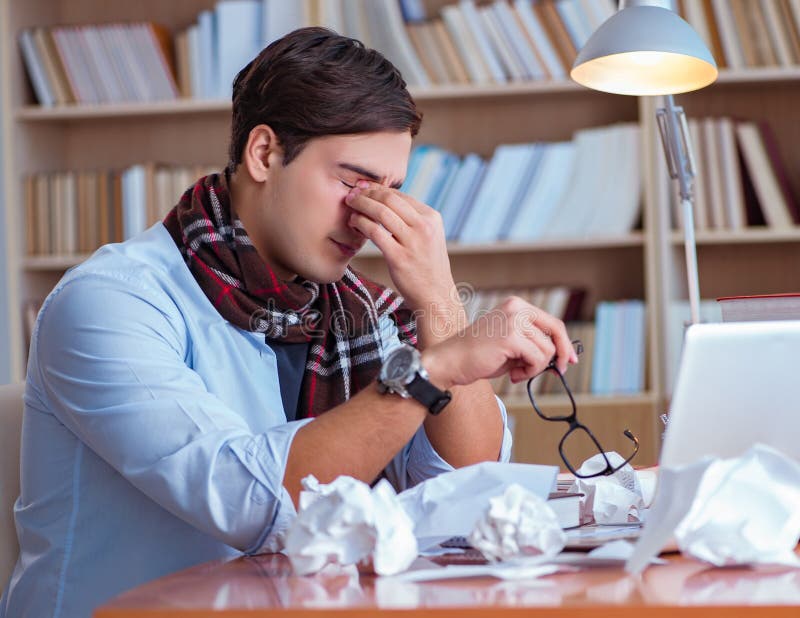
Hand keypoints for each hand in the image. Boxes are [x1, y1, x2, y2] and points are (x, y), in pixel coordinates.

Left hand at [345, 181, 456, 311]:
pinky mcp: (399, 257)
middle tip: (352, 192)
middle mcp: (424, 227)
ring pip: (381, 212)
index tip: (363, 188)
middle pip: (390, 199)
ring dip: (361, 204)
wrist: (435, 295)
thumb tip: (385, 201)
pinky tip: (353, 223)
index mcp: (432, 218)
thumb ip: (412, 220)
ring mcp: (413, 242)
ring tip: (349, 203)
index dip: (378, 188)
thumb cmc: (427, 266)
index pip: (401, 195)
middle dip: (368, 192)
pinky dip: (361, 223)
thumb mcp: (429, 237)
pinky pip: (375, 232)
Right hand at [421, 296, 578, 388]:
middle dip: (561, 354)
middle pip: (556, 331)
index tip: (570, 358)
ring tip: (515, 372)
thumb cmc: (478, 357)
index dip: (564, 342)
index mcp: (517, 306)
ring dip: (535, 368)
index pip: (552, 322)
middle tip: (559, 371)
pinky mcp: (511, 337)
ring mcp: (514, 320)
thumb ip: (533, 346)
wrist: (451, 361)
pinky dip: (528, 372)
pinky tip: (512, 374)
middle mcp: (517, 308)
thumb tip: (561, 358)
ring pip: (547, 350)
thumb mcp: (512, 346)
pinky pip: (537, 359)